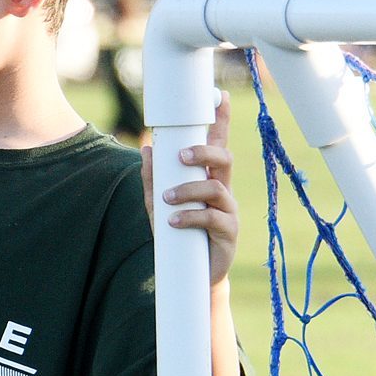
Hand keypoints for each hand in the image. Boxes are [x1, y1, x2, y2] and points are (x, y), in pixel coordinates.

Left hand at [142, 92, 237, 287]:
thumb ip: (153, 179)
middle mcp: (223, 191)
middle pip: (224, 159)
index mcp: (209, 178)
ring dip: (189, 190)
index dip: (221, 120)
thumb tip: (146, 149)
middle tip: (181, 155)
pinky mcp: (229, 234)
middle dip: (204, 151)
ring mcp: (229, 212)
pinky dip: (190, 217)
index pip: (217, 144)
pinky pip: (213, 219)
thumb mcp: (158, 206)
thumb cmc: (178, 236)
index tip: (220, 96)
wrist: (192, 278)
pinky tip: (173, 221)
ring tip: (167, 200)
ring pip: (217, 189)